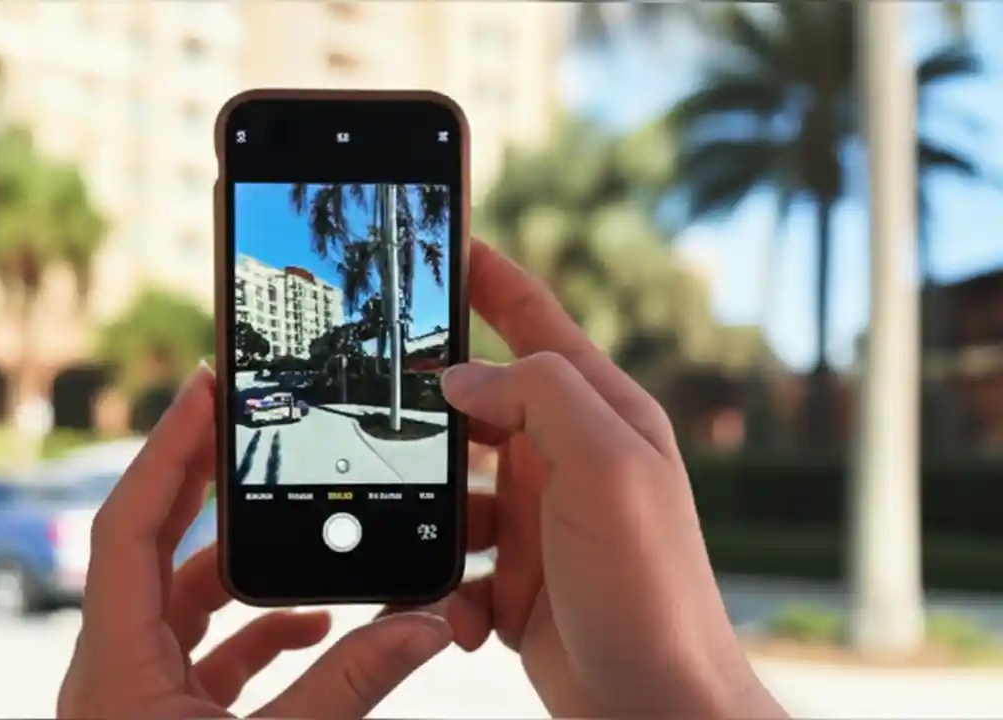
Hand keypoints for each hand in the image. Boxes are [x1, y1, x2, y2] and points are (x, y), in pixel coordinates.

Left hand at [58, 367, 452, 718]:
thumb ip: (349, 687)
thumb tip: (424, 623)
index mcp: (117, 667)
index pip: (129, 526)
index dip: (167, 452)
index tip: (206, 393)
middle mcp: (114, 672)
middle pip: (156, 553)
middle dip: (211, 495)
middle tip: (257, 435)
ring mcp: (135, 701)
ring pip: (183, 609)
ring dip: (246, 576)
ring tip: (309, 549)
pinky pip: (203, 657)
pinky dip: (254, 635)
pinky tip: (310, 630)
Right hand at [433, 242, 784, 716]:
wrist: (652, 708)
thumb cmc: (651, 588)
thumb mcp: (608, 466)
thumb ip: (541, 396)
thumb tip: (463, 376)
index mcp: (600, 415)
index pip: (537, 321)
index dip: (490, 275)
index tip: (446, 235)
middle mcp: (566, 458)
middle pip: (479, 402)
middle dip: (429, 406)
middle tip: (375, 397)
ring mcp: (537, 519)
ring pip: (452, 485)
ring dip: (429, 511)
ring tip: (418, 534)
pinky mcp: (513, 577)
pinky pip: (452, 558)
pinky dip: (440, 582)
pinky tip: (458, 611)